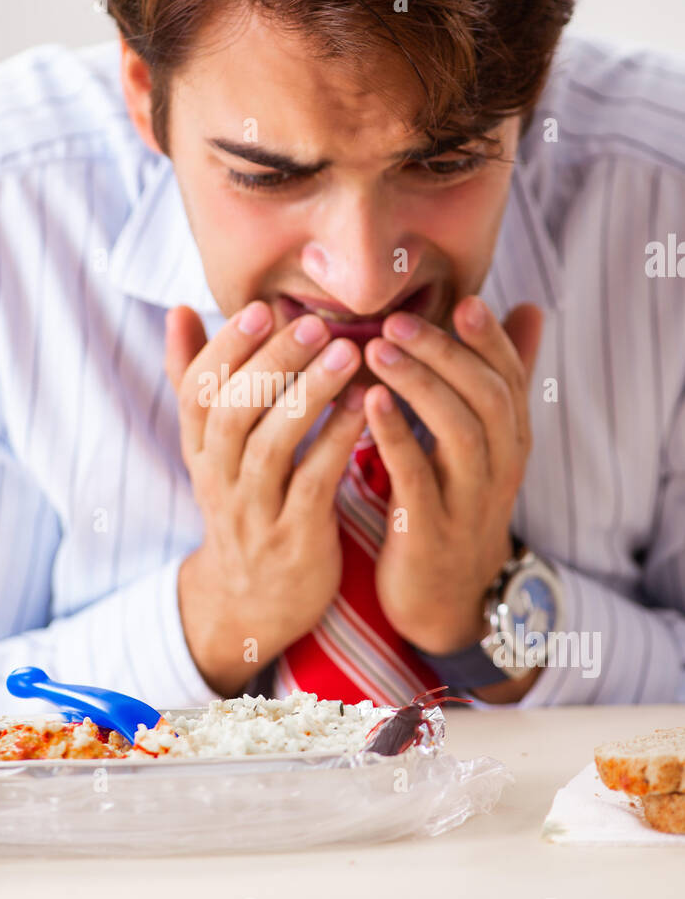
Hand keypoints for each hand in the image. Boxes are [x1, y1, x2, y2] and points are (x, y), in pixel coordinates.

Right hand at [165, 301, 367, 694]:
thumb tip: (180, 309)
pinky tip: (363, 410)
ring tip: (347, 354)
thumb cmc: (245, 502)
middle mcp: (218, 479)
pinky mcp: (294, 539)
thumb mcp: (212, 450)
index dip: (224, 349)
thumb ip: (199, 381)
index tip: (260, 308)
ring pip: (270, 446)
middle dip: (270, 362)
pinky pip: (312, 484)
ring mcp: (254, 512)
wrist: (253, 602)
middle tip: (313, 323)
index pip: (196, 392)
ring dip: (307, 395)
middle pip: (232, 412)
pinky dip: (336, 443)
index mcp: (200, 451)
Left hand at [362, 296, 543, 655]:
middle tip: (398, 319)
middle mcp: (500, 465)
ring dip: (420, 385)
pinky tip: (369, 404)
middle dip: (446, 352)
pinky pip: (418, 477)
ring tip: (377, 349)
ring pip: (459, 432)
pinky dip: (396, 436)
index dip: (489, 338)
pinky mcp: (432, 530)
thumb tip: (528, 309)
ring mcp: (469, 500)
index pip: (511, 377)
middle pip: (487, 396)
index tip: (464, 300)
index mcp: (511, 439)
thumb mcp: (484, 443)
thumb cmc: (455, 502)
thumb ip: (501, 379)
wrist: (444, 598)